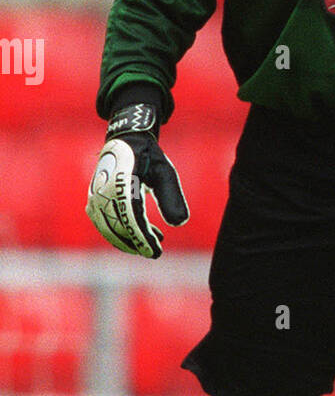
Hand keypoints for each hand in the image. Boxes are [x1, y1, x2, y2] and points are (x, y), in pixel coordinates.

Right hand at [86, 103, 188, 257]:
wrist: (124, 141)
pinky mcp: (93, 203)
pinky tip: (141, 235)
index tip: (156, 253)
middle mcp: (102, 191)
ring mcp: (94, 198)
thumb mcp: (165, 172)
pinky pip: (104, 224)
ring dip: (130, 240)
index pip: (131, 218)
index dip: (143, 238)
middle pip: (119, 227)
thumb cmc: (148, 157)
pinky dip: (120, 233)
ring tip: (152, 242)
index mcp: (121, 182)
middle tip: (155, 252)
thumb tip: (180, 223)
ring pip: (110, 229)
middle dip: (137, 243)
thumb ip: (172, 196)